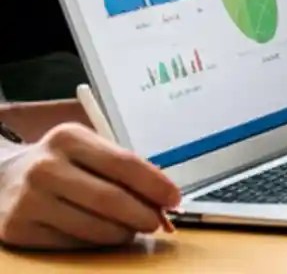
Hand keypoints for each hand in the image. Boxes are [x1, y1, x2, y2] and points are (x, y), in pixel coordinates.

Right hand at [0, 124, 180, 249]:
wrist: (2, 178)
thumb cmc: (61, 163)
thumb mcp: (88, 150)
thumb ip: (123, 168)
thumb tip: (164, 197)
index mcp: (69, 138)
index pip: (124, 163)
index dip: (155, 184)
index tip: (174, 198)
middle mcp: (45, 167)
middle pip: (110, 199)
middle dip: (143, 214)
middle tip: (157, 222)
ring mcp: (28, 200)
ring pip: (93, 226)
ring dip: (123, 232)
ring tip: (132, 229)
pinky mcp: (18, 229)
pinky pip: (71, 243)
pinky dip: (96, 242)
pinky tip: (102, 234)